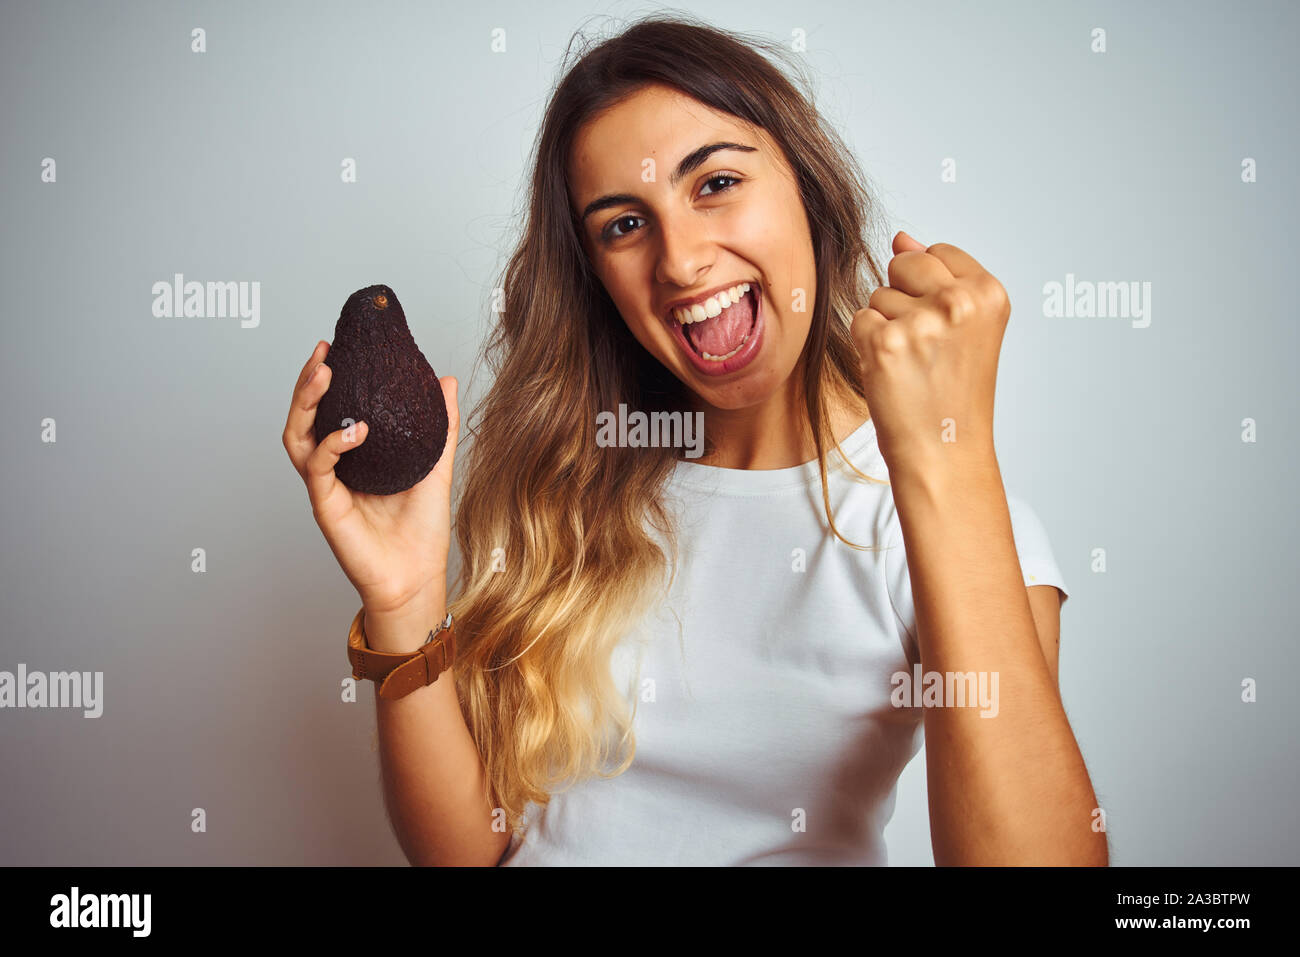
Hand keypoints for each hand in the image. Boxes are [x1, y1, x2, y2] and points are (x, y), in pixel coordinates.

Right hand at [282, 340, 460, 615]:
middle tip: (322, 353)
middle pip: (304, 417)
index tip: (335, 346)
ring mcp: (327, 486)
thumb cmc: (422, 529)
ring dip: (305, 403)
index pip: (330, 409)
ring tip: (323, 374)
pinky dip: (331, 443)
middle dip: (306, 383)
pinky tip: (354, 429)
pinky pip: (317, 467)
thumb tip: (445, 379)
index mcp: (354, 457)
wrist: (417, 576)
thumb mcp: (437, 465)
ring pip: (297, 436)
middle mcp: (334, 468)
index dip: (327, 378)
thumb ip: (441, 424)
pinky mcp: (326, 506)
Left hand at [851, 231, 1009, 474]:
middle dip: (903, 299)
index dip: (929, 289)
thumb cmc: (953, 393)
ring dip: (885, 327)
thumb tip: (902, 238)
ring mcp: (921, 320)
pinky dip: (866, 346)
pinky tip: (891, 372)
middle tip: (924, 347)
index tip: (943, 327)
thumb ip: (937, 276)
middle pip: (903, 264)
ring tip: (911, 364)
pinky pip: (859, 320)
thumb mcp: (964, 327)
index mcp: (988, 292)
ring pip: (878, 295)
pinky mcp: (884, 341)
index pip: (937, 253)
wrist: (944, 451)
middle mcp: (959, 301)